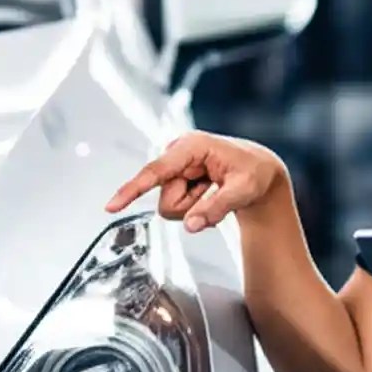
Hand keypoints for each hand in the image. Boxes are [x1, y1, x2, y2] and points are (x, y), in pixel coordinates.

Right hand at [104, 131, 287, 231]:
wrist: (259, 172)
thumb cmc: (254, 173)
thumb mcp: (243, 191)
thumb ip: (216, 208)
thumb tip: (191, 225)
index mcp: (192, 146)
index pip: (156, 171)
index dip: (132, 189)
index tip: (112, 205)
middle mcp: (179, 152)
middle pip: (166, 198)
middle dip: (190, 205)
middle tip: (214, 192)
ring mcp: (175, 165)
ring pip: (169, 205)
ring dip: (193, 206)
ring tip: (212, 190)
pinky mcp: (175, 176)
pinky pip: (174, 204)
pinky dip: (193, 206)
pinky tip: (207, 192)